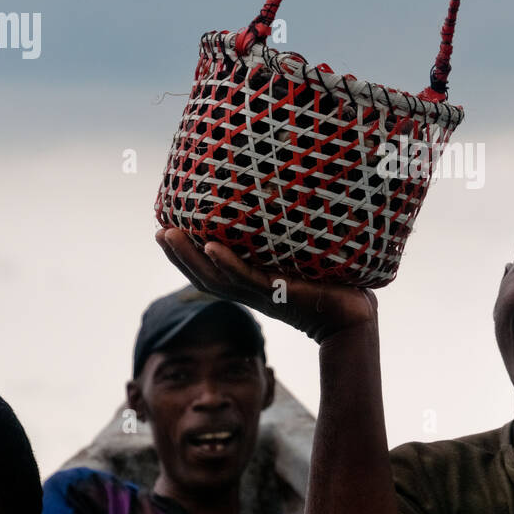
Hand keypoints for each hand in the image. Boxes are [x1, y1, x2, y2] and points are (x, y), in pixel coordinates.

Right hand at [155, 228, 377, 342]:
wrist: (355, 315)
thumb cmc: (335, 285)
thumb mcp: (304, 258)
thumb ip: (290, 239)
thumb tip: (286, 198)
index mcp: (254, 284)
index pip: (211, 271)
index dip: (186, 256)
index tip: (164, 230)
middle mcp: (253, 291)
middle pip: (204, 275)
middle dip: (178, 255)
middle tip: (158, 230)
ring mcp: (264, 294)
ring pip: (217, 278)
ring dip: (191, 256)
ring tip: (168, 233)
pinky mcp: (280, 293)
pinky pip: (248, 279)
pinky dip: (228, 264)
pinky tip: (211, 248)